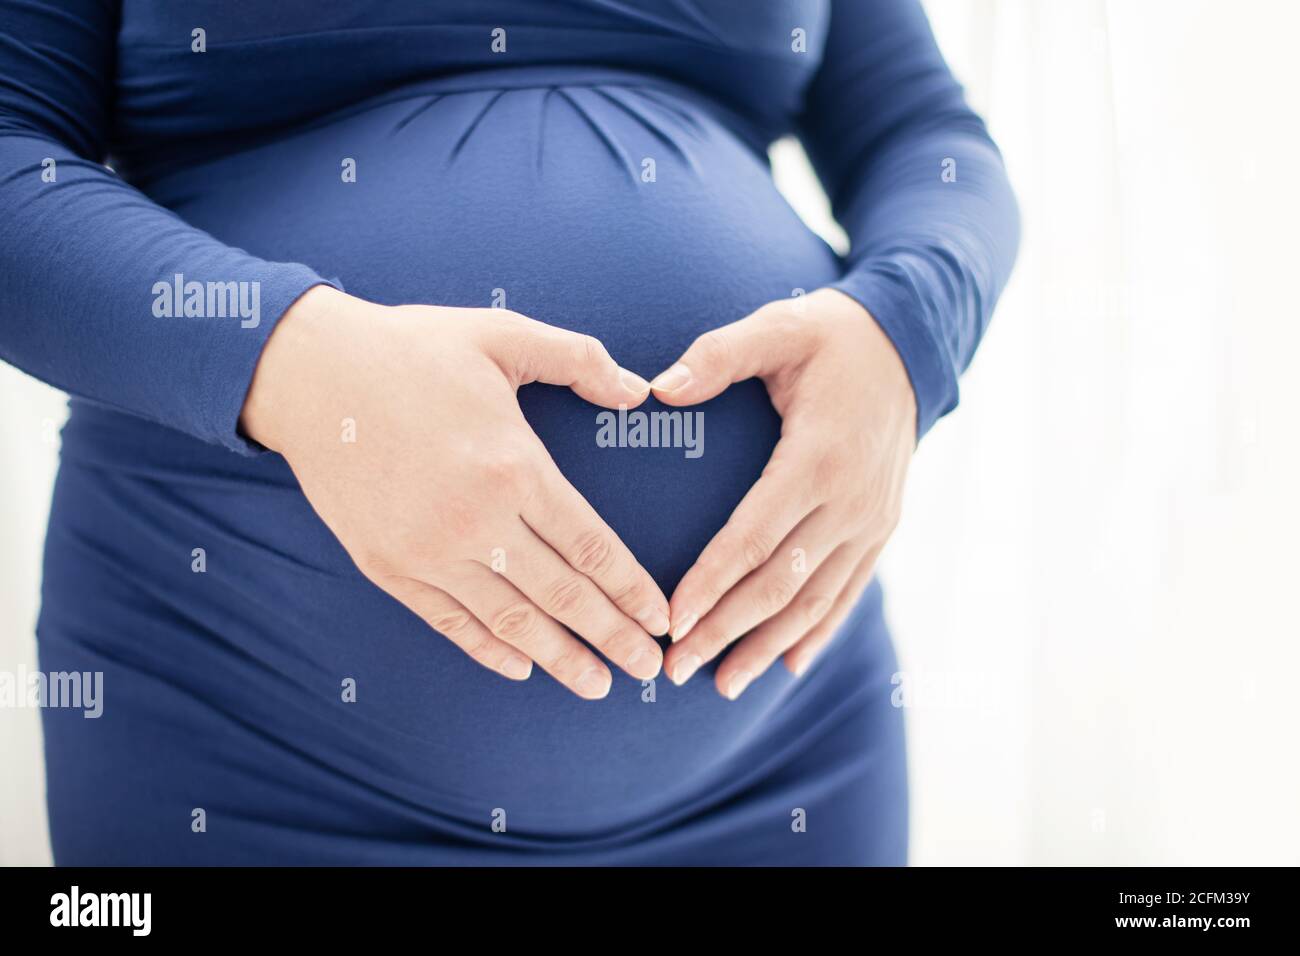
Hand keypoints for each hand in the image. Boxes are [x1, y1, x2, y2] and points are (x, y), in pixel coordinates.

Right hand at [241, 286, 669, 698]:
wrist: (309, 374)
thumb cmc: (411, 349)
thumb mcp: (503, 334)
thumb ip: (580, 360)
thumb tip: (641, 391)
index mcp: (514, 466)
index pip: (592, 546)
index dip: (632, 589)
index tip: (662, 618)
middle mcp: (476, 520)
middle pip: (563, 595)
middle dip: (613, 637)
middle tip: (649, 670)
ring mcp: (428, 550)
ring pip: (510, 621)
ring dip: (560, 659)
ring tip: (598, 687)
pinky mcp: (388, 566)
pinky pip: (449, 621)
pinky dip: (488, 650)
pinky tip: (521, 668)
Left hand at [652, 288, 915, 697]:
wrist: (910, 344)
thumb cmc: (830, 337)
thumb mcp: (776, 328)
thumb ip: (717, 356)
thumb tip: (657, 388)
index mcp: (817, 457)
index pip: (754, 538)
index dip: (710, 584)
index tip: (671, 622)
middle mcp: (850, 500)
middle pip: (780, 583)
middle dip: (725, 631)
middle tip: (675, 668)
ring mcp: (872, 520)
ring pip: (815, 600)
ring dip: (767, 646)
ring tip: (723, 684)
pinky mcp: (882, 528)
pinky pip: (848, 592)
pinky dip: (818, 633)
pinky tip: (787, 667)